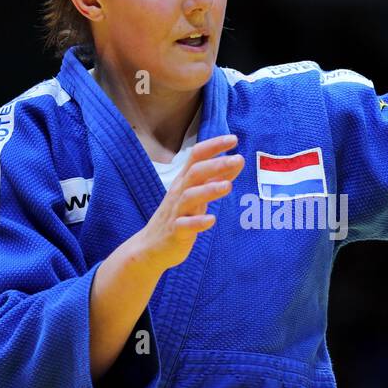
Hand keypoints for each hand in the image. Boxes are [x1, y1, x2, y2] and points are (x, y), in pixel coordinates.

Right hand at [132, 134, 243, 272]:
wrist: (149, 247)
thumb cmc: (177, 217)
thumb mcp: (196, 195)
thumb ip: (215, 179)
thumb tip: (236, 162)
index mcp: (184, 181)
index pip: (196, 156)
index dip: (213, 146)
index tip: (233, 139)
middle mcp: (179, 193)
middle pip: (195, 173)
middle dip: (216, 164)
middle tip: (238, 159)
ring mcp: (176, 212)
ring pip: (190, 196)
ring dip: (209, 190)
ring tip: (227, 186)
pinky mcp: (175, 232)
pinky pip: (185, 225)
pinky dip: (198, 222)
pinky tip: (211, 219)